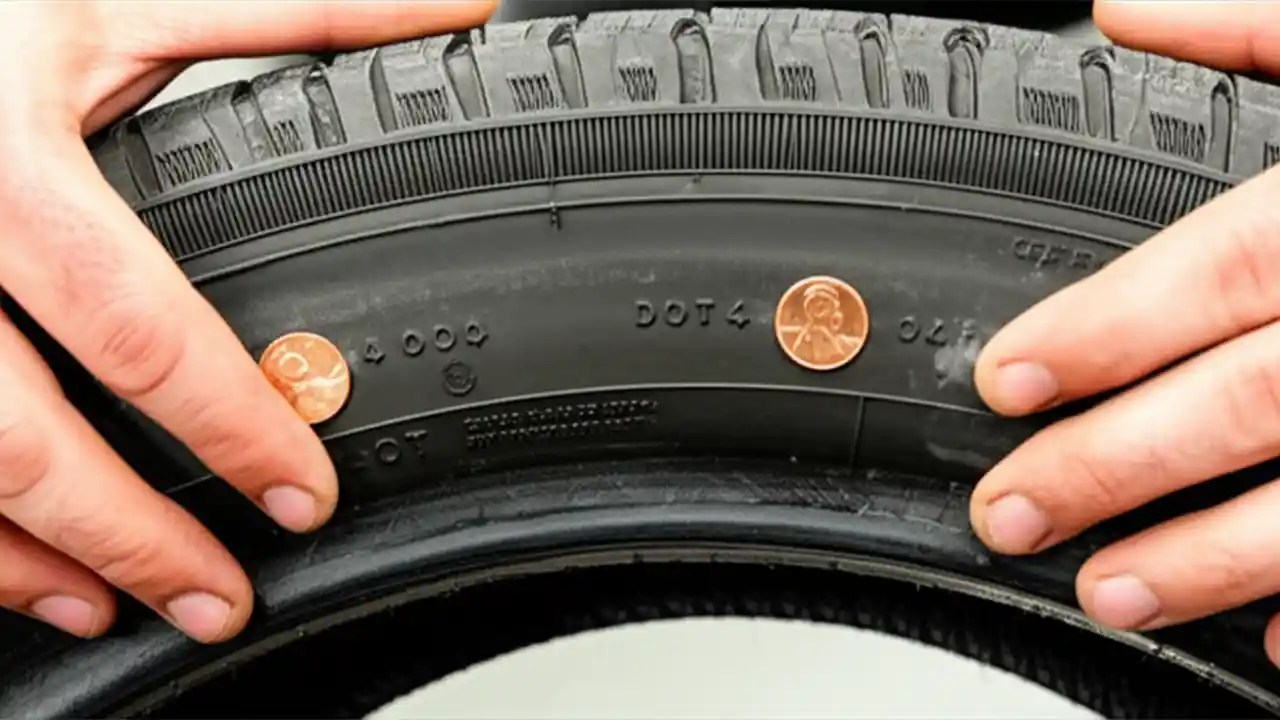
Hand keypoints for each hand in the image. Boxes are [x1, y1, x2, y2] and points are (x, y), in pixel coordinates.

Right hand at [0, 1, 494, 642]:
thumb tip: (455, 7)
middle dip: (130, 538)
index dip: (227, 427)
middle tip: (221, 597)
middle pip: (20, 436)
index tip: (303, 494)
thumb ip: (284, 14)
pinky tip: (24, 570)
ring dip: (31, 561)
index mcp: (12, 160)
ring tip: (121, 607)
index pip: (134, 325)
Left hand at [970, 1, 1279, 665]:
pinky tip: (1274, 636)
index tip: (1008, 380)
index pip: (1216, 271)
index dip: (1102, 331)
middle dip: (1116, 463)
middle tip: (1015, 510)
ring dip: (1213, 557)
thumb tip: (1130, 5)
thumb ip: (1259, 26)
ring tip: (1109, 590)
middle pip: (1246, 401)